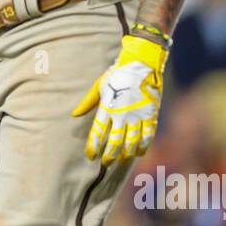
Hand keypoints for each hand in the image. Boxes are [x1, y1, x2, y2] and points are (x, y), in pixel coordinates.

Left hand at [71, 35, 167, 163]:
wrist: (142, 63)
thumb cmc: (118, 73)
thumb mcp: (100, 85)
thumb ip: (88, 102)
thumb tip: (74, 114)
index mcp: (107, 107)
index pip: (97, 133)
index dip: (93, 147)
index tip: (91, 156)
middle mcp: (121, 114)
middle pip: (114, 142)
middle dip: (110, 155)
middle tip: (106, 162)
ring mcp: (137, 115)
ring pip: (131, 142)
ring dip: (126, 154)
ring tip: (122, 161)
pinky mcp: (150, 114)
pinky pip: (148, 136)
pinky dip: (143, 146)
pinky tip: (138, 153)